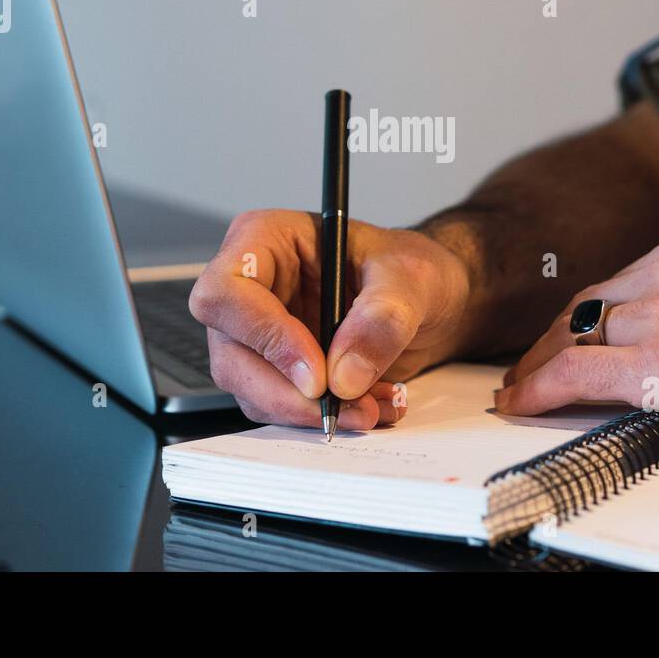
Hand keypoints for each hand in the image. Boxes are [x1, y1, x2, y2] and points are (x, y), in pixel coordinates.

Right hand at [189, 210, 470, 429]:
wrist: (431, 301)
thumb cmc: (411, 270)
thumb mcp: (411, 279)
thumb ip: (382, 317)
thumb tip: (345, 373)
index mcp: (266, 240)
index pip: (227, 292)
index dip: (264, 337)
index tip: (315, 374)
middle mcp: (252, 287)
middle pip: (230, 353)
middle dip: (287, 393)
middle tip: (342, 407)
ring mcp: (259, 333)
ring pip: (250, 390)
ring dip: (310, 412)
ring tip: (371, 404)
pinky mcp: (276, 370)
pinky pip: (279, 407)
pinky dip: (321, 417)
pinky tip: (367, 404)